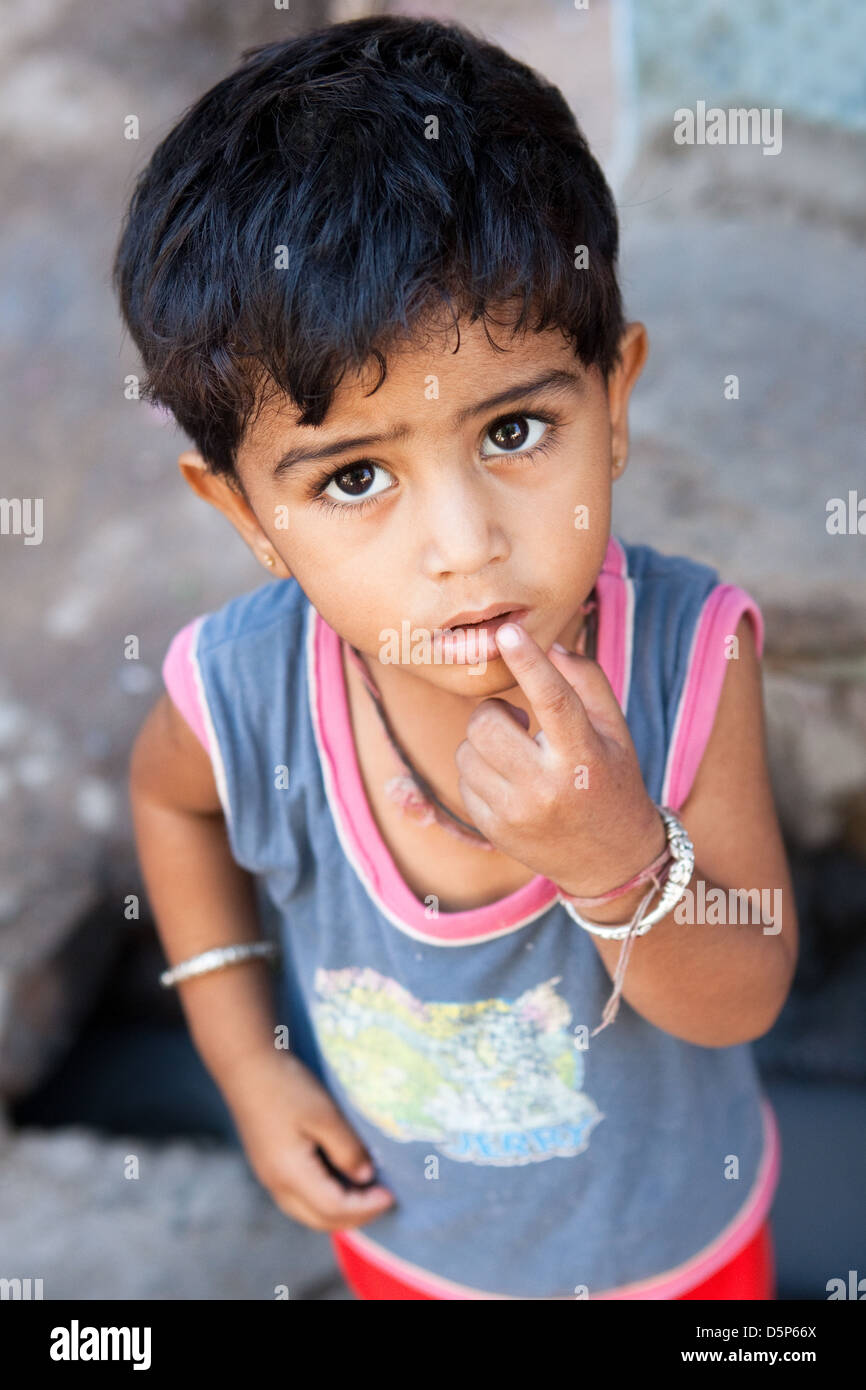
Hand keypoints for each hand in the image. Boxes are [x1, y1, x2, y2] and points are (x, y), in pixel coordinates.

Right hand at [221, 1048, 394, 1232]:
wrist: (246, 1064)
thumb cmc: (287, 1085)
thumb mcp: (324, 1114)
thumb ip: (347, 1149)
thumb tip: (365, 1178)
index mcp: (290, 1174)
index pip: (334, 1208)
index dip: (366, 1207)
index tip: (391, 1195)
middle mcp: (277, 1184)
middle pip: (320, 1220)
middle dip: (355, 1217)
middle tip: (383, 1200)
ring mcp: (269, 1177)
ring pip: (308, 1213)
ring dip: (340, 1211)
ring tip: (366, 1195)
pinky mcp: (269, 1166)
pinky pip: (300, 1198)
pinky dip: (324, 1200)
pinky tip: (341, 1183)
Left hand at [455, 621, 665, 897]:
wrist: (610, 860)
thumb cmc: (611, 781)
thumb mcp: (615, 731)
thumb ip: (588, 682)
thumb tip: (550, 645)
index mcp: (583, 755)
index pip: (553, 699)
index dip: (528, 661)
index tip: (507, 632)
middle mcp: (547, 786)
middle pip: (487, 723)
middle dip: (494, 711)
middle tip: (517, 720)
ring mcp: (516, 813)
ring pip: (467, 750)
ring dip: (485, 742)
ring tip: (516, 753)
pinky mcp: (494, 830)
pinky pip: (463, 780)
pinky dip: (479, 771)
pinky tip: (508, 781)